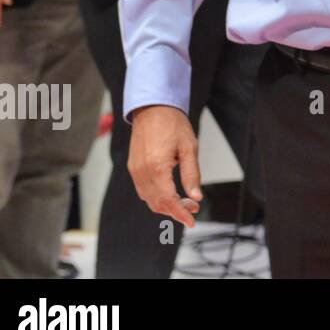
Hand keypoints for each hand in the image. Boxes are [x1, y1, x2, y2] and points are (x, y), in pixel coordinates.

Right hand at [128, 104, 202, 227]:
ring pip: (149, 199)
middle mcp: (142, 172)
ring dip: (166, 205)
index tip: (192, 221)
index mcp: (157, 167)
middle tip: (193, 208)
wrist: (152, 108)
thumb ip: (192, 174)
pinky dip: (156, 197)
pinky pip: (143, 190)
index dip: (180, 213)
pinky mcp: (133, 168)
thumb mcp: (189, 148)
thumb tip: (196, 197)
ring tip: (186, 202)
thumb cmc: (173, 124)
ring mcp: (135, 170)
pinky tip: (170, 194)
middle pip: (157, 203)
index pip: (168, 200)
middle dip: (176, 210)